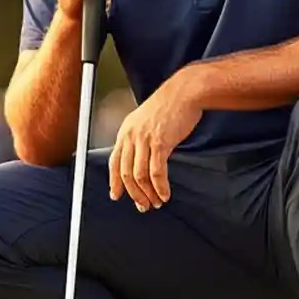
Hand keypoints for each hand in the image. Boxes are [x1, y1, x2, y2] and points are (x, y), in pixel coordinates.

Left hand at [108, 74, 202, 211]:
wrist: (184, 92)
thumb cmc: (169, 106)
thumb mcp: (145, 121)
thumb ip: (140, 139)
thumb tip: (140, 161)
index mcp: (126, 132)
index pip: (114, 162)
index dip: (114, 182)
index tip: (116, 195)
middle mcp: (131, 136)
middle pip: (126, 173)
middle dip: (134, 194)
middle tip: (142, 205)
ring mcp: (145, 140)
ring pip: (140, 176)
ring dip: (148, 193)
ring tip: (156, 202)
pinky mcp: (161, 143)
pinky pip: (157, 172)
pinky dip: (160, 187)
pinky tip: (165, 194)